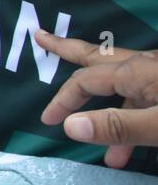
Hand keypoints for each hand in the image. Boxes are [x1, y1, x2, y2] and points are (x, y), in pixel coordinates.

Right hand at [37, 30, 157, 167]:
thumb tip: (70, 126)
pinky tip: (135, 125)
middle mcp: (143, 63)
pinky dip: (130, 108)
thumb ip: (118, 126)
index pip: (85, 81)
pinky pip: (141, 90)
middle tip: (41, 37)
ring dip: (106, 104)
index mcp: (134, 71)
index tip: (47, 121)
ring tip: (108, 147)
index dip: (63, 100)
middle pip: (96, 57)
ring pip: (122, 80)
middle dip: (66, 50)